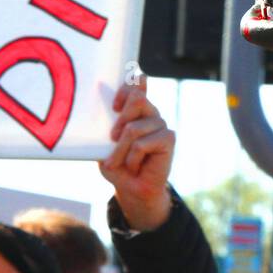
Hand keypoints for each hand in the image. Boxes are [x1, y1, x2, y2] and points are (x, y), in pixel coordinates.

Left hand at [98, 76, 173, 231]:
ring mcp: (160, 124)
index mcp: (135, 109)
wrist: (131, 188)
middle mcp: (150, 113)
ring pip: (133, 128)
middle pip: (137, 98)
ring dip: (120, 150)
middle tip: (112, 137)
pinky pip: (142, 144)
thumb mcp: (105, 143)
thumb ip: (108, 121)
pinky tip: (135, 166)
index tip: (115, 106)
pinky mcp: (168, 138)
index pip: (137, 84)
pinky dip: (132, 158)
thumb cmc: (117, 164)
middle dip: (121, 119)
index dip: (128, 86)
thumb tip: (103, 94)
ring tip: (120, 162)